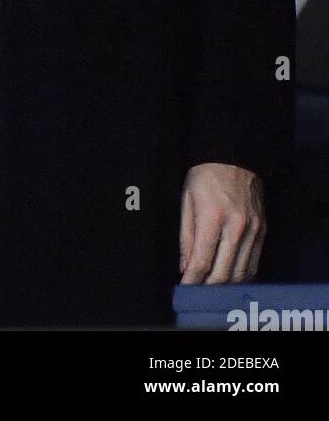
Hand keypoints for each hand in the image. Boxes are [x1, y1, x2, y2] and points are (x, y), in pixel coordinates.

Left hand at [179, 162, 264, 283]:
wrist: (233, 155)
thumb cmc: (204, 176)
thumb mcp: (187, 200)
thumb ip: (186, 236)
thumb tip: (185, 266)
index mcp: (212, 217)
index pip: (202, 260)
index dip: (192, 280)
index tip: (185, 288)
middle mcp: (236, 226)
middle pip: (223, 272)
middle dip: (209, 288)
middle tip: (198, 293)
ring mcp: (253, 229)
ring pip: (241, 272)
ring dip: (226, 285)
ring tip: (213, 289)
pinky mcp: (263, 229)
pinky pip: (254, 262)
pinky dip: (243, 275)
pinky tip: (232, 277)